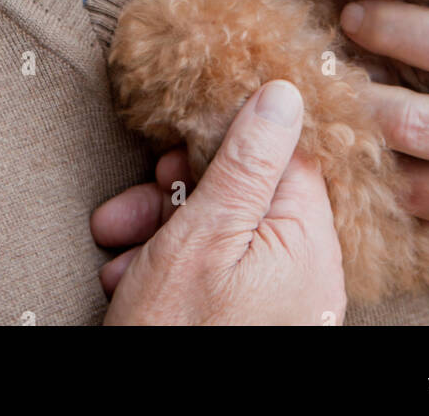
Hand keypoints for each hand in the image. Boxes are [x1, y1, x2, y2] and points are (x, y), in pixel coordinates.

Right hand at [90, 80, 345, 324]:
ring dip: (161, 229)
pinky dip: (170, 268)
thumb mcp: (203, 234)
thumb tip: (288, 91)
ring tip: (118, 246)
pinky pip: (218, 274)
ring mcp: (280, 304)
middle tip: (137, 197)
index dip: (229, 140)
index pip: (286, 156)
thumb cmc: (178, 336)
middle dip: (178, 190)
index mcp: (310, 245)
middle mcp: (307, 275)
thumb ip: (247, 160)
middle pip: (246, 194)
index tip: (182, 141)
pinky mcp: (251, 323)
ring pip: (222, 234)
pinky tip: (128, 277)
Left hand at [341, 0, 428, 295]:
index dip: (394, 28)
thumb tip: (413, 27)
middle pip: (412, 122)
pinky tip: (386, 180)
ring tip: (346, 130)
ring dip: (371, 158)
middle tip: (327, 80)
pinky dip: (403, 204)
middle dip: (357, 99)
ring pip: (409, 183)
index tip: (353, 17)